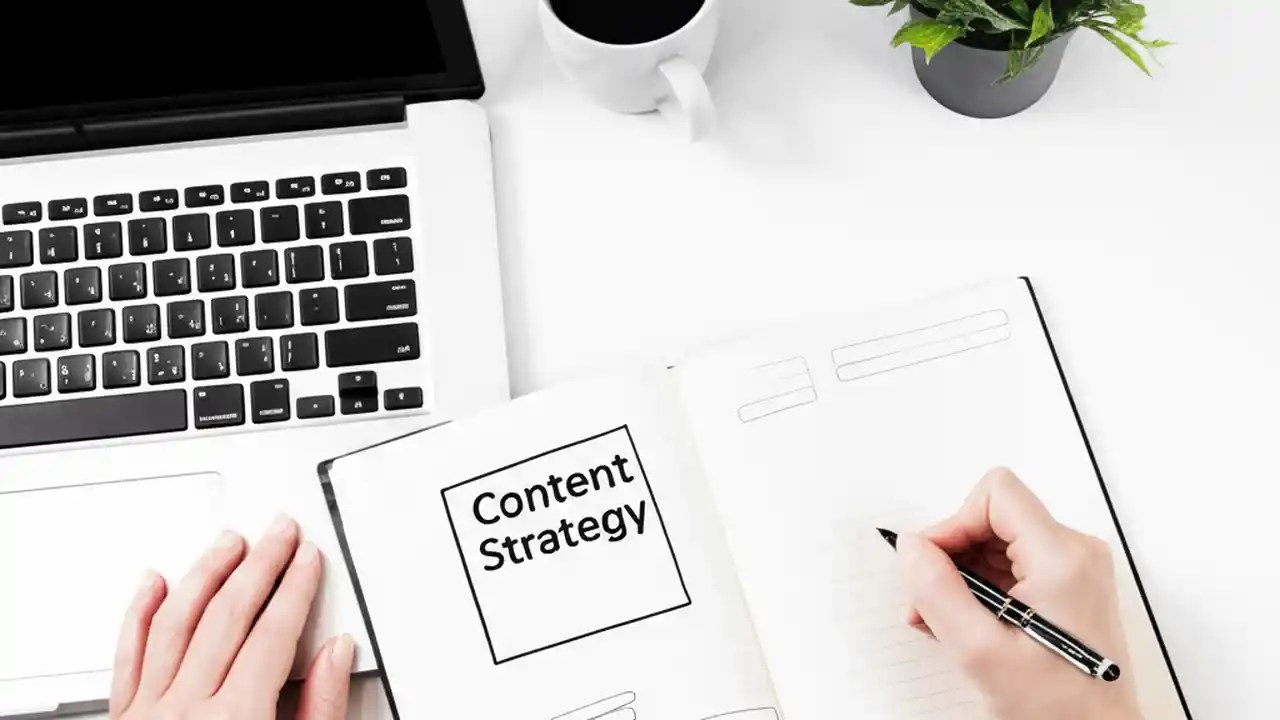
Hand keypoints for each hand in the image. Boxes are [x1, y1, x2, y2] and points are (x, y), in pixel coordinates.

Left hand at [110, 515, 353, 718]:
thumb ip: (320, 707)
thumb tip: (335, 653)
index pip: (273, 634)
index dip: (296, 589)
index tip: (308, 560)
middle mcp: (187, 711)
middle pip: (228, 616)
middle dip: (260, 566)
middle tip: (279, 533)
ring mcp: (149, 713)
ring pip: (176, 623)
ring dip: (206, 574)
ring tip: (229, 543)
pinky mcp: (123, 716)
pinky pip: (128, 655)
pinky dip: (141, 613)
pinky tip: (154, 583)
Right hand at [896, 468, 1141, 719]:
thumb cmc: (1059, 707)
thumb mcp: (980, 651)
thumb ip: (937, 591)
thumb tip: (911, 547)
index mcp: (1062, 558)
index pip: (995, 494)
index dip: (953, 523)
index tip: (931, 563)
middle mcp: (1075, 552)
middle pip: (992, 516)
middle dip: (952, 555)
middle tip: (930, 602)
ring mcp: (1074, 568)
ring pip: (996, 541)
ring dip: (962, 575)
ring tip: (946, 621)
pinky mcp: (1068, 584)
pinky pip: (1010, 564)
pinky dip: (982, 588)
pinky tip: (968, 623)